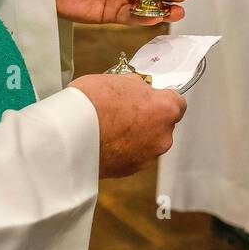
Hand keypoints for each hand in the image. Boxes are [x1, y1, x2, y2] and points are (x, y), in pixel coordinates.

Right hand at [70, 74, 186, 178]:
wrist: (70, 135)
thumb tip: (137, 89)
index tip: (150, 97)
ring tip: (110, 126)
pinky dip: (122, 150)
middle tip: (124, 110)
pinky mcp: (129, 170)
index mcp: (165, 109)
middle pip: (162, 124)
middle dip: (147, 118)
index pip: (177, 102)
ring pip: (147, 142)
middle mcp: (162, 136)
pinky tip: (104, 140)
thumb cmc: (93, 104)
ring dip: (135, 136)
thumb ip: (135, 86)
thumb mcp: (118, 79)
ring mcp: (147, 156)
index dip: (161, 98)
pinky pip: (132, 156)